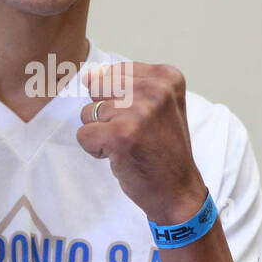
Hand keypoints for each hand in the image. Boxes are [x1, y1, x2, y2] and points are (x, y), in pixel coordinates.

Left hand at [76, 62, 207, 222]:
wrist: (178, 190)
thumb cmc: (163, 149)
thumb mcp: (155, 106)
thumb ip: (123, 85)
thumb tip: (88, 77)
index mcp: (167, 77)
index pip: (115, 72)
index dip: (118, 98)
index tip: (143, 119)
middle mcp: (156, 90)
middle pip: (99, 88)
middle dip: (106, 113)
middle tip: (134, 133)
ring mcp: (139, 112)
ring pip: (88, 112)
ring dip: (102, 133)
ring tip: (129, 145)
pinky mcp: (121, 135)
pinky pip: (83, 134)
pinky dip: (95, 149)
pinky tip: (120, 156)